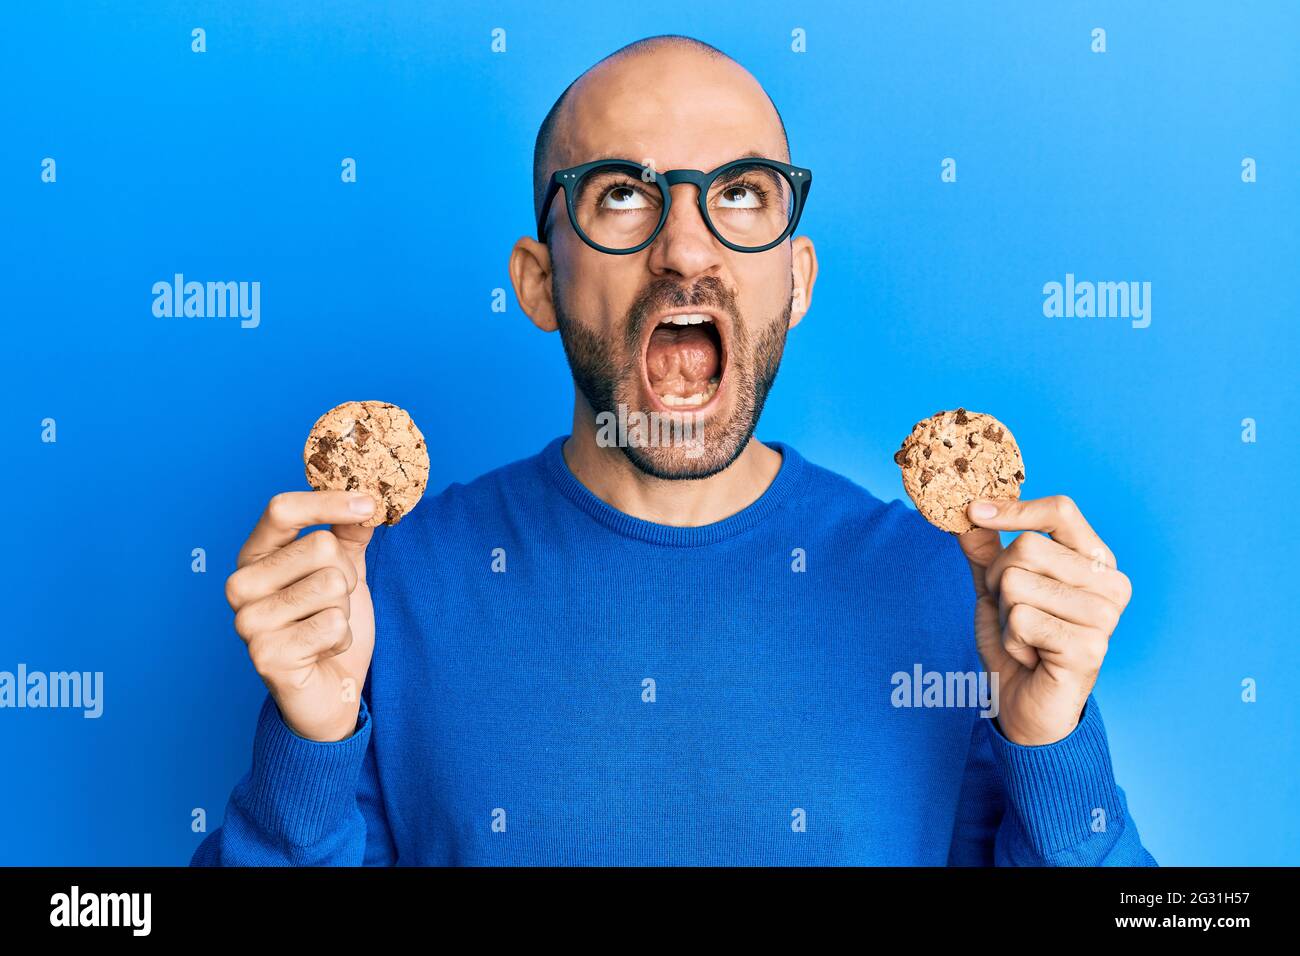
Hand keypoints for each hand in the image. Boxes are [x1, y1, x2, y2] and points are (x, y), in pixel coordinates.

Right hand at [224, 490, 378, 741]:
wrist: (330, 689)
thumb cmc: (329, 623)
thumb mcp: (343, 569)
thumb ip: (349, 533)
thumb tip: (367, 500)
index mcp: (254, 556)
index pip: (282, 510)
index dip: (329, 502)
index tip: (370, 504)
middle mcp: (240, 585)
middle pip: (320, 546)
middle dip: (346, 576)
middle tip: (332, 603)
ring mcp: (248, 622)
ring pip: (331, 585)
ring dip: (344, 609)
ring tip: (325, 627)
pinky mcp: (267, 656)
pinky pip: (333, 624)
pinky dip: (341, 638)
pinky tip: (323, 651)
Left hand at [956, 495, 1131, 745]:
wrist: (1025, 705)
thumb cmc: (1019, 643)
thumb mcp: (996, 590)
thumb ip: (987, 551)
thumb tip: (967, 513)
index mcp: (1095, 561)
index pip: (1060, 511)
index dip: (1015, 508)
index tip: (974, 512)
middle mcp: (1111, 584)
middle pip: (1026, 548)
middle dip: (999, 582)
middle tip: (1015, 615)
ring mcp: (1105, 616)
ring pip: (1017, 583)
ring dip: (1005, 615)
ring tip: (1026, 638)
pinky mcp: (1090, 646)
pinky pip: (1021, 620)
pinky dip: (1011, 640)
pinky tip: (1032, 657)